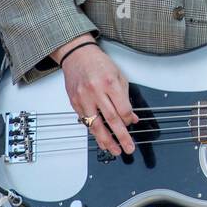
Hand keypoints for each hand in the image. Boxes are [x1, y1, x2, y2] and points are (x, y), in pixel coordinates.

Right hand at [58, 39, 139, 154]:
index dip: (128, 120)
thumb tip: (132, 117)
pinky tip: (100, 140)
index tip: (131, 125)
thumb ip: (126, 98)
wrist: (77, 55)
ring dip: (106, 141)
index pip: (122, 109)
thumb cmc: (99, 63)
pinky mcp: (75, 103)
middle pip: (111, 120)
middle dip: (121, 137)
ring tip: (114, 150)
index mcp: (110, 83)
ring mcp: (83, 98)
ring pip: (96, 125)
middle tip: (128, 148)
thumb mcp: (119, 76)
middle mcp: (96, 91)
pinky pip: (86, 122)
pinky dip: (94, 132)